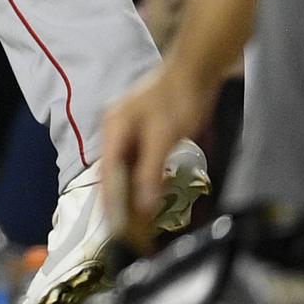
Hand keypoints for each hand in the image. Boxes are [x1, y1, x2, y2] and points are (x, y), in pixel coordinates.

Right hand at [98, 61, 221, 249]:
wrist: (196, 70)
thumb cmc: (177, 99)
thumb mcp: (163, 138)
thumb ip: (150, 172)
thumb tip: (142, 206)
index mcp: (113, 130)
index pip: (106, 175)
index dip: (110, 204)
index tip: (116, 231)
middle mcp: (116, 131)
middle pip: (113, 174)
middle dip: (119, 203)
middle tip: (130, 233)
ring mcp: (131, 131)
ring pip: (126, 170)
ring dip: (132, 195)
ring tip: (139, 222)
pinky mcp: (146, 133)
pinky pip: (139, 164)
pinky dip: (143, 182)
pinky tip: (151, 196)